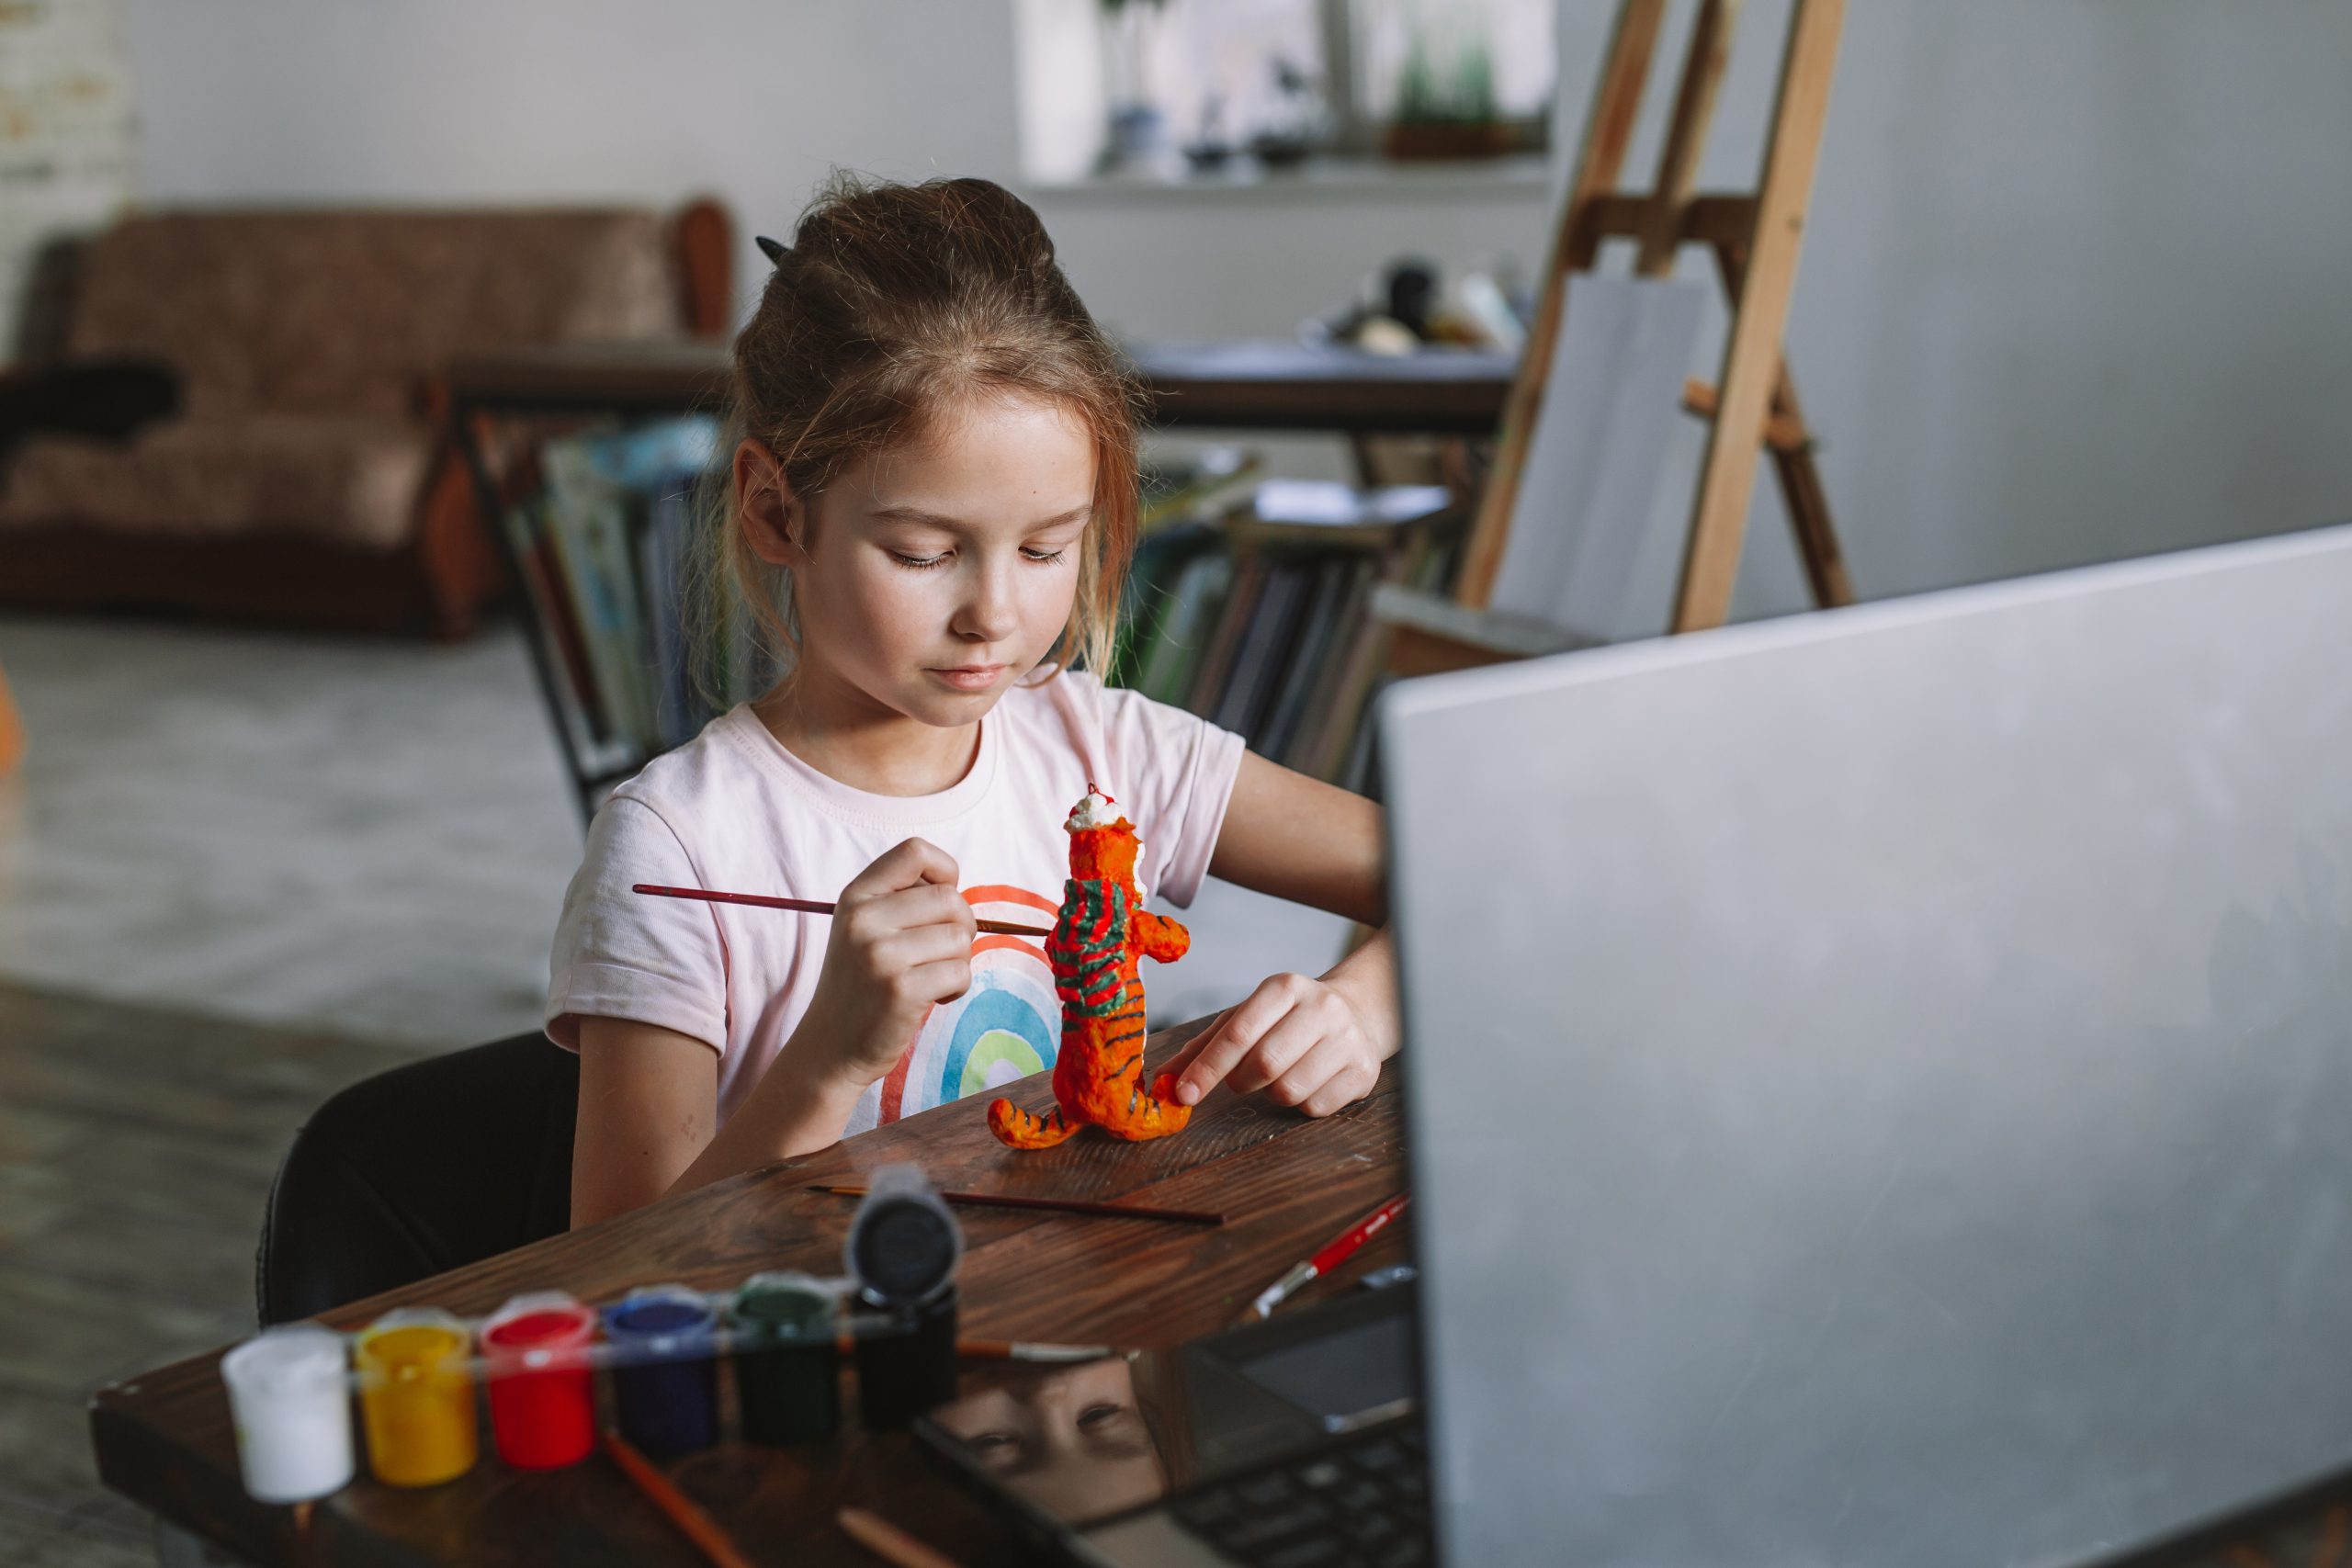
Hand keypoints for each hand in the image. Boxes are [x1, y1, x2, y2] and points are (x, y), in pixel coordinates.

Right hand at [790, 838, 975, 1085]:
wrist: (830, 1046)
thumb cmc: (861, 983)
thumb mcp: (864, 929)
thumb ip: (901, 900)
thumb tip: (956, 887)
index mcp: (856, 896)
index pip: (915, 851)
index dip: (945, 871)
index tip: (940, 903)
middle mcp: (863, 919)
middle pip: (950, 898)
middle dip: (962, 926)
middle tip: (942, 952)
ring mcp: (880, 955)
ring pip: (960, 937)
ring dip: (959, 961)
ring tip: (931, 977)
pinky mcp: (900, 990)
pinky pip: (960, 972)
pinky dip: (957, 987)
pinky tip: (933, 998)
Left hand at [1160, 971, 1384, 1117]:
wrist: (1357, 1014)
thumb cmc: (1289, 1019)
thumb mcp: (1248, 1017)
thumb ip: (1205, 1045)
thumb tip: (1165, 1076)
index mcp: (1285, 987)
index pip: (1238, 1033)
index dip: (1207, 1068)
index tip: (1184, 1094)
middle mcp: (1321, 1007)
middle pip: (1264, 1064)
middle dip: (1241, 1081)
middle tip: (1242, 1079)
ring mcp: (1348, 1039)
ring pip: (1290, 1090)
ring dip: (1273, 1093)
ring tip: (1282, 1074)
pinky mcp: (1365, 1071)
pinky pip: (1315, 1108)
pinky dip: (1302, 1105)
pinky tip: (1309, 1082)